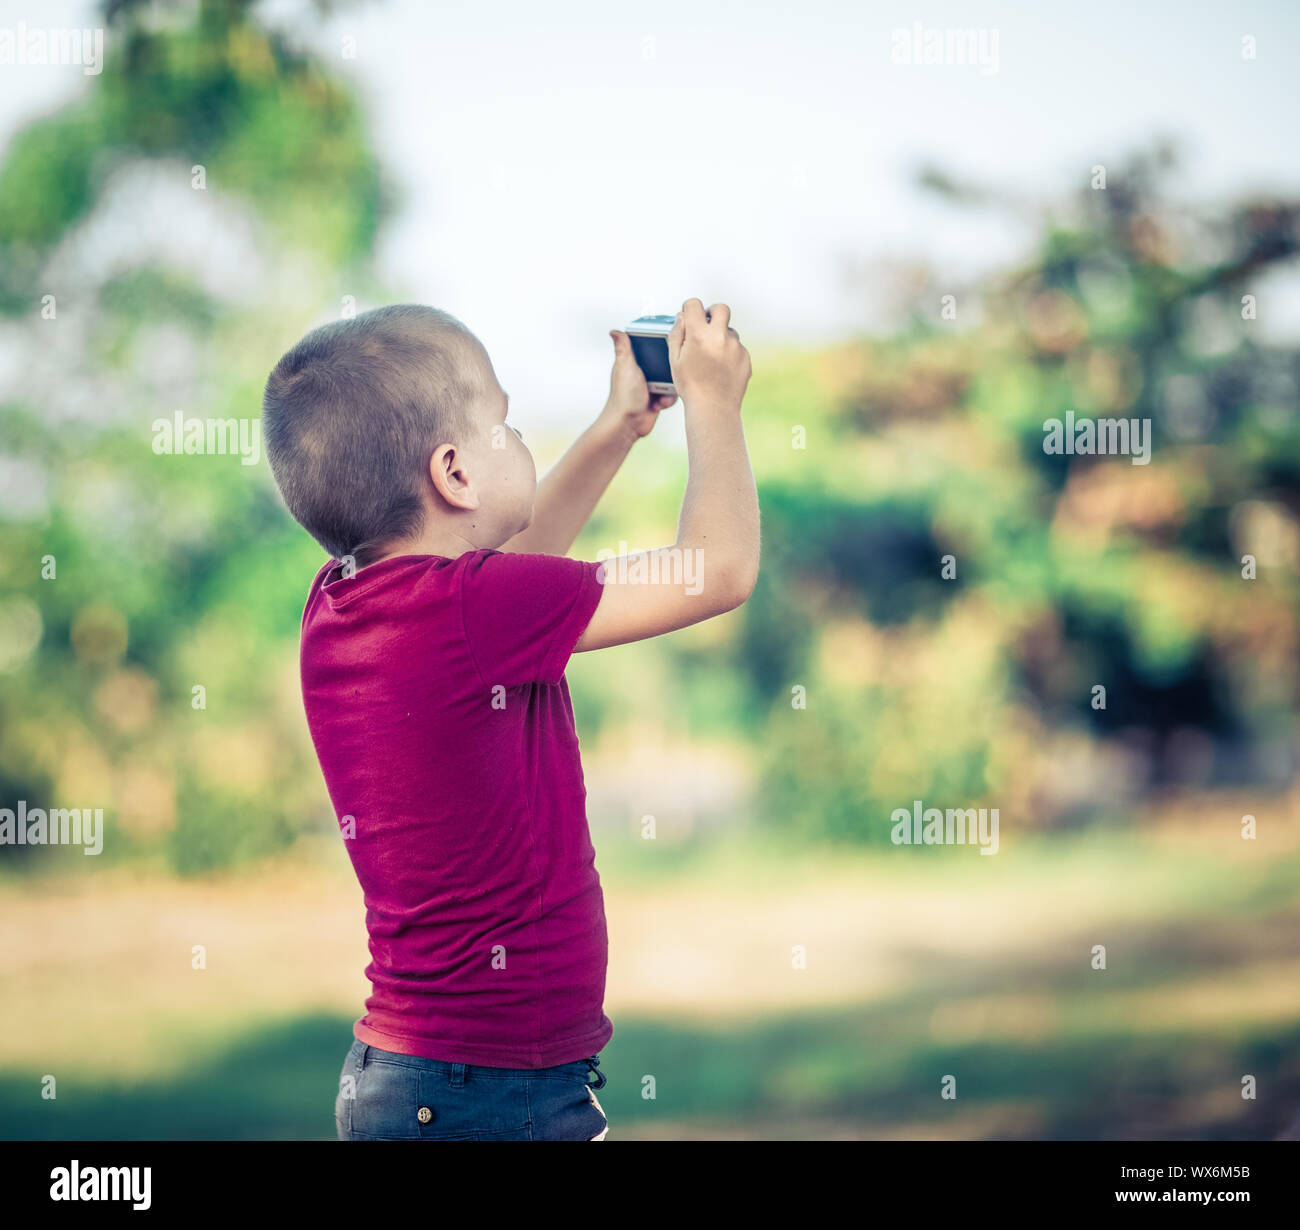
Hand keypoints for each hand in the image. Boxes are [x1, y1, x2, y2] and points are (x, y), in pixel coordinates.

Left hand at [600, 329, 677, 441]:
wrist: (628, 424)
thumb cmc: (623, 396)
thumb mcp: (625, 366)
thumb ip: (624, 348)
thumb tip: (614, 331)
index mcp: (635, 362)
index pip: (652, 347)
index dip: (662, 345)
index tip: (671, 345)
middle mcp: (643, 373)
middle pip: (665, 363)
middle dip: (670, 370)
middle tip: (669, 375)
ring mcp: (651, 386)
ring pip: (671, 379)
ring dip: (669, 388)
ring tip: (660, 395)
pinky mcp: (657, 399)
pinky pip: (671, 394)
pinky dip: (668, 400)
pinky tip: (660, 404)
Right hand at [668, 298, 750, 412]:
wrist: (713, 409)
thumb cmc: (690, 385)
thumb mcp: (674, 360)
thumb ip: (676, 334)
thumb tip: (682, 317)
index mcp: (699, 335)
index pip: (694, 305)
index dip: (689, 309)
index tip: (689, 317)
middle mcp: (720, 337)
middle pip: (721, 308)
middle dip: (712, 313)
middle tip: (706, 325)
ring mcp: (736, 347)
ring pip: (729, 331)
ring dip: (721, 337)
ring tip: (711, 359)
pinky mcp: (745, 357)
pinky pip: (737, 347)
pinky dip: (729, 353)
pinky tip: (721, 369)